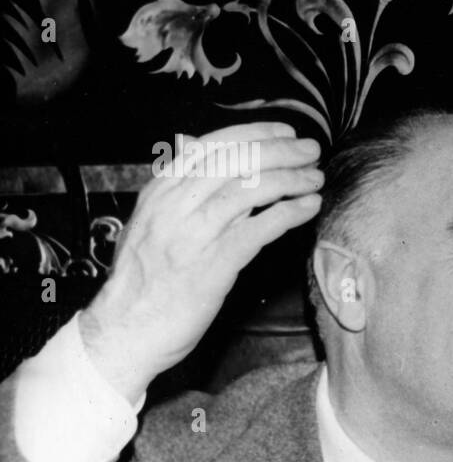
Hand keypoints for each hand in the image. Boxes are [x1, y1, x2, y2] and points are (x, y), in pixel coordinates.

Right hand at [79, 122, 322, 401]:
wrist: (126, 329)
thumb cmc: (144, 282)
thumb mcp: (151, 225)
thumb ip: (181, 195)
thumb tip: (216, 166)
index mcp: (160, 191)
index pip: (212, 145)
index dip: (255, 134)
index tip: (285, 132)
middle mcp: (175, 205)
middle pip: (237, 160)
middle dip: (281, 150)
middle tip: (312, 150)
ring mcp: (194, 233)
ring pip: (252, 188)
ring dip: (292, 179)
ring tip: (316, 179)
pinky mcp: (214, 264)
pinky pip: (261, 228)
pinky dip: (290, 213)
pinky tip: (309, 208)